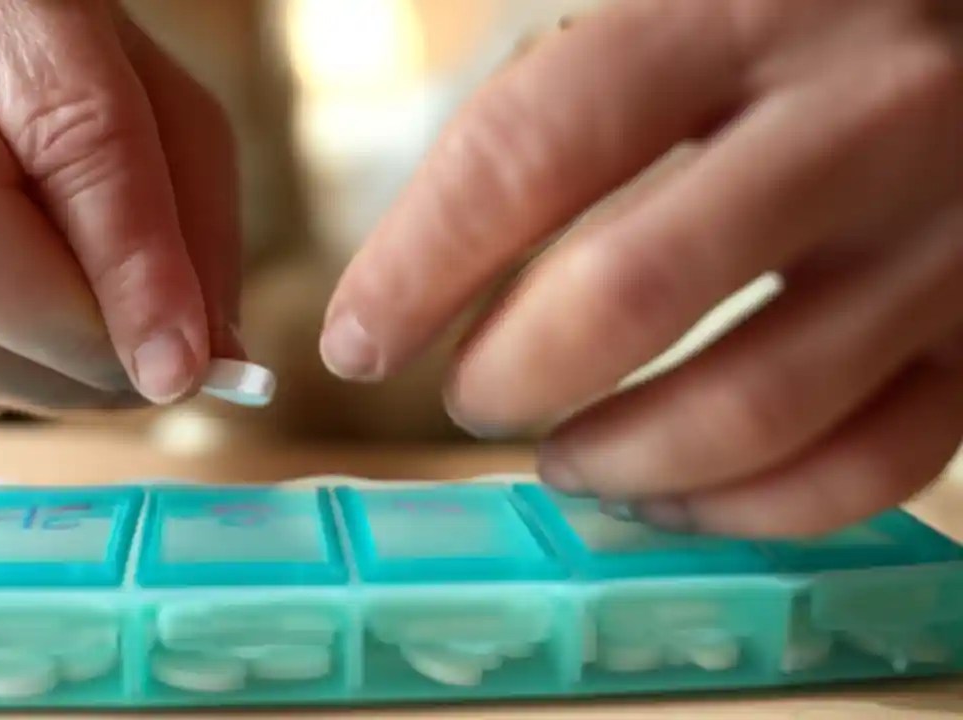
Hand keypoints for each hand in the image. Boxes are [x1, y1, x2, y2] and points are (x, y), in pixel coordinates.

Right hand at [0, 0, 241, 426]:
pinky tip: (24, 368)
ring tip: (96, 379)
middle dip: (61, 337)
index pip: (70, 137)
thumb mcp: (178, 132)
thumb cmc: (92, 98)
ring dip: (22, 383)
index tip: (180, 364)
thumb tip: (192, 365)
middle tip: (139, 379)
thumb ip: (196, 239)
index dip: (131, 267)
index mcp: (1, 6)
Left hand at [322, 0, 962, 536]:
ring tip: (564, 458)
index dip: (419, 266)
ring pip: (751, 407)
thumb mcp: (670, 9)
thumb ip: (549, 115)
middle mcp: (858, 116)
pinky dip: (741, 509)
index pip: (531, 149)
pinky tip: (671, 494)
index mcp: (738, 8)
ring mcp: (945, 235)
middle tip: (472, 399)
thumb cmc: (793, 27)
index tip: (359, 341)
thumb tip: (405, 283)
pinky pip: (865, 468)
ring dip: (617, 460)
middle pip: (631, 294)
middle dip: (510, 376)